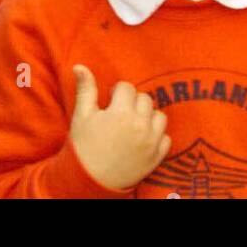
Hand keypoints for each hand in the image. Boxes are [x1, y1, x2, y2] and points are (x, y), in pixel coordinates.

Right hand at [68, 67, 169, 191]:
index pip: (127, 87)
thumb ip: (86, 89)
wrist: (91, 180)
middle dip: (132, 101)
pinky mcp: (157, 157)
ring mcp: (151, 142)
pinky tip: (143, 137)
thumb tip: (80, 66)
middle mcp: (141, 125)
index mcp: (121, 113)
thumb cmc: (84, 146)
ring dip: (148, 116)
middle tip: (120, 112)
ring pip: (159, 116)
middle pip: (145, 99)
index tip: (109, 101)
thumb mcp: (82, 115)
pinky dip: (157, 135)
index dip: (116, 92)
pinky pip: (166, 138)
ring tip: (133, 123)